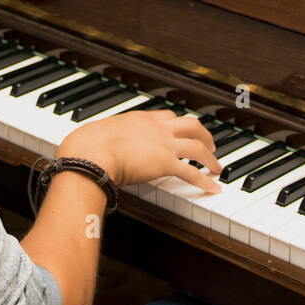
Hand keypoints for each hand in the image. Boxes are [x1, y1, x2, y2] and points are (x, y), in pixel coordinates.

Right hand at [56, 109, 222, 194]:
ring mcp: (163, 143)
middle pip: (191, 125)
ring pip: (197, 146)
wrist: (89, 153)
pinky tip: (213, 188)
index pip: (168, 117)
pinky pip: (191, 172)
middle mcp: (156, 127)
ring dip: (210, 158)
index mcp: (140, 118)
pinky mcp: (164, 162)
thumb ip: (106, 137)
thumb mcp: (99, 133)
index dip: (179, 126)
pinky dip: (205, 180)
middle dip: (204, 135)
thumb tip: (95, 145)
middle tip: (210, 145)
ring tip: (217, 167)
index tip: (183, 132)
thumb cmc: (86, 145)